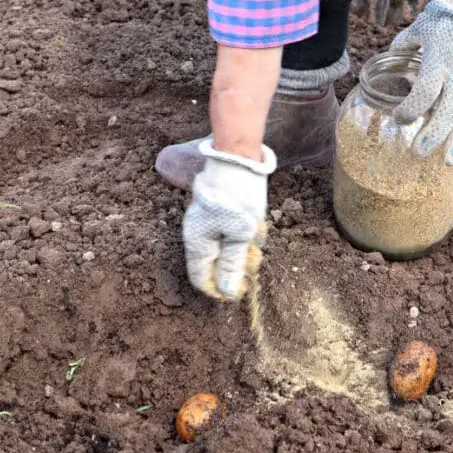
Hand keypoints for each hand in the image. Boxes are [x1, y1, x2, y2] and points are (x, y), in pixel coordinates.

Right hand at [183, 139, 274, 300]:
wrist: (237, 159)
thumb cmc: (238, 197)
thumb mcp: (240, 235)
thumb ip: (233, 264)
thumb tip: (228, 292)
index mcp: (197, 243)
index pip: (200, 278)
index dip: (219, 289)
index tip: (240, 290)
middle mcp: (197, 234)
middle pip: (214, 264)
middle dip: (235, 266)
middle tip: (253, 258)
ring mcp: (207, 222)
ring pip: (225, 248)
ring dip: (242, 250)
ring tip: (256, 237)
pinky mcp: (219, 212)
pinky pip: (230, 233)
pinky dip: (243, 236)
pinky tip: (255, 228)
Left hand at [388, 0, 452, 164]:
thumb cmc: (443, 21)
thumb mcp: (418, 29)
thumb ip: (401, 48)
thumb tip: (383, 63)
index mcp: (439, 59)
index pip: (426, 89)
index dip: (413, 106)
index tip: (399, 118)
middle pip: (450, 109)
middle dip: (434, 133)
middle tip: (418, 152)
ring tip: (448, 163)